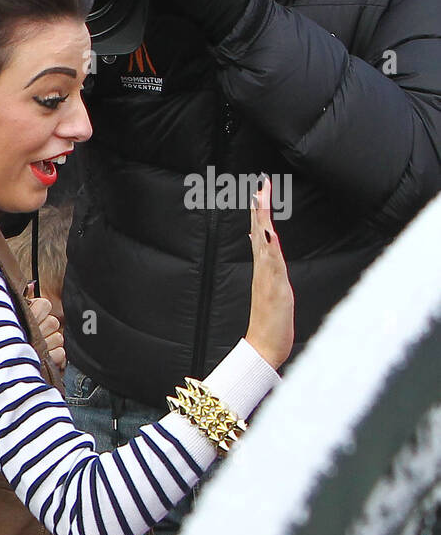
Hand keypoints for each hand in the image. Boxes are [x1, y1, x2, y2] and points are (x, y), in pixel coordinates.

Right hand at [28, 292, 65, 370]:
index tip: (31, 316)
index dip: (40, 310)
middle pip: (53, 322)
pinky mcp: (48, 360)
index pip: (45, 304)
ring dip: (49, 343)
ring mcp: (43, 345)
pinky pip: (61, 353)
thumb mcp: (5, 314)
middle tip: (32, 334)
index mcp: (25, 316)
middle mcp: (35, 329)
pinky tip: (41, 356)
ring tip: (36, 346)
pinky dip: (53, 356)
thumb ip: (21, 297)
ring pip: (58, 337)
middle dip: (45, 328)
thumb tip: (31, 285)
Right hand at [243, 177, 293, 370]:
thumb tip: (264, 251)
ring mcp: (268, 278)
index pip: (261, 235)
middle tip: (260, 185)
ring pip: (265, 242)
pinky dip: (269, 245)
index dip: (261, 213)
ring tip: (260, 199)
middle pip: (260, 233)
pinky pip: (272, 262)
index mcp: (263, 270)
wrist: (263, 349)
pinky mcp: (275, 288)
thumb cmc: (270, 324)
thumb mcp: (273, 292)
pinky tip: (268, 232)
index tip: (261, 191)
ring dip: (262, 220)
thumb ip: (269, 271)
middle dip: (260, 208)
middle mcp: (263, 270)